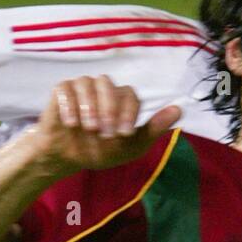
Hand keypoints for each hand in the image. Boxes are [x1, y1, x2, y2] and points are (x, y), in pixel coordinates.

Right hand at [31, 76, 180, 175]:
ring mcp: (82, 87)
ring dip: (90, 107)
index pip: (129, 96)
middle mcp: (102, 88)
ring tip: (89, 129)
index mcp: (121, 99)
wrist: (68, 157)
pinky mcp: (62, 91)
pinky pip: (66, 89)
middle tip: (105, 133)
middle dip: (109, 110)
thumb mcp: (130, 146)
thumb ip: (153, 129)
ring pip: (87, 83)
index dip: (128, 113)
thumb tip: (179, 111)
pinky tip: (72, 124)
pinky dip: (70, 106)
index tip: (123, 134)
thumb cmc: (100, 150)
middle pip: (109, 86)